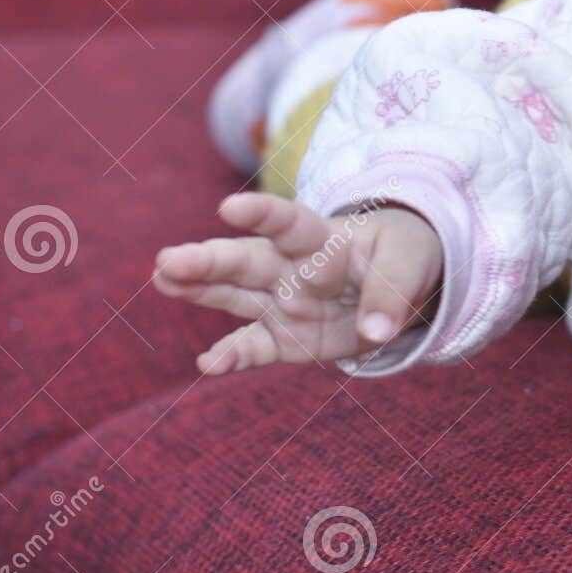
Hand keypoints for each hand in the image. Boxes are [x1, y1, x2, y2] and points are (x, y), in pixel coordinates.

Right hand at [153, 191, 443, 374]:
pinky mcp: (285, 338)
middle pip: (247, 261)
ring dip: (199, 291)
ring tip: (161, 280)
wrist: (403, 285)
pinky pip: (254, 347)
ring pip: (235, 296)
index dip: (262, 214)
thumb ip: (391, 294)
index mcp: (323, 238)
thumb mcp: (410, 265)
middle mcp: (292, 267)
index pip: (289, 223)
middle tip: (168, 261)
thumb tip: (375, 331)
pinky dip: (233, 357)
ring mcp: (283, 302)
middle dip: (209, 261)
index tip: (230, 207)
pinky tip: (207, 365)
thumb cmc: (403, 259)